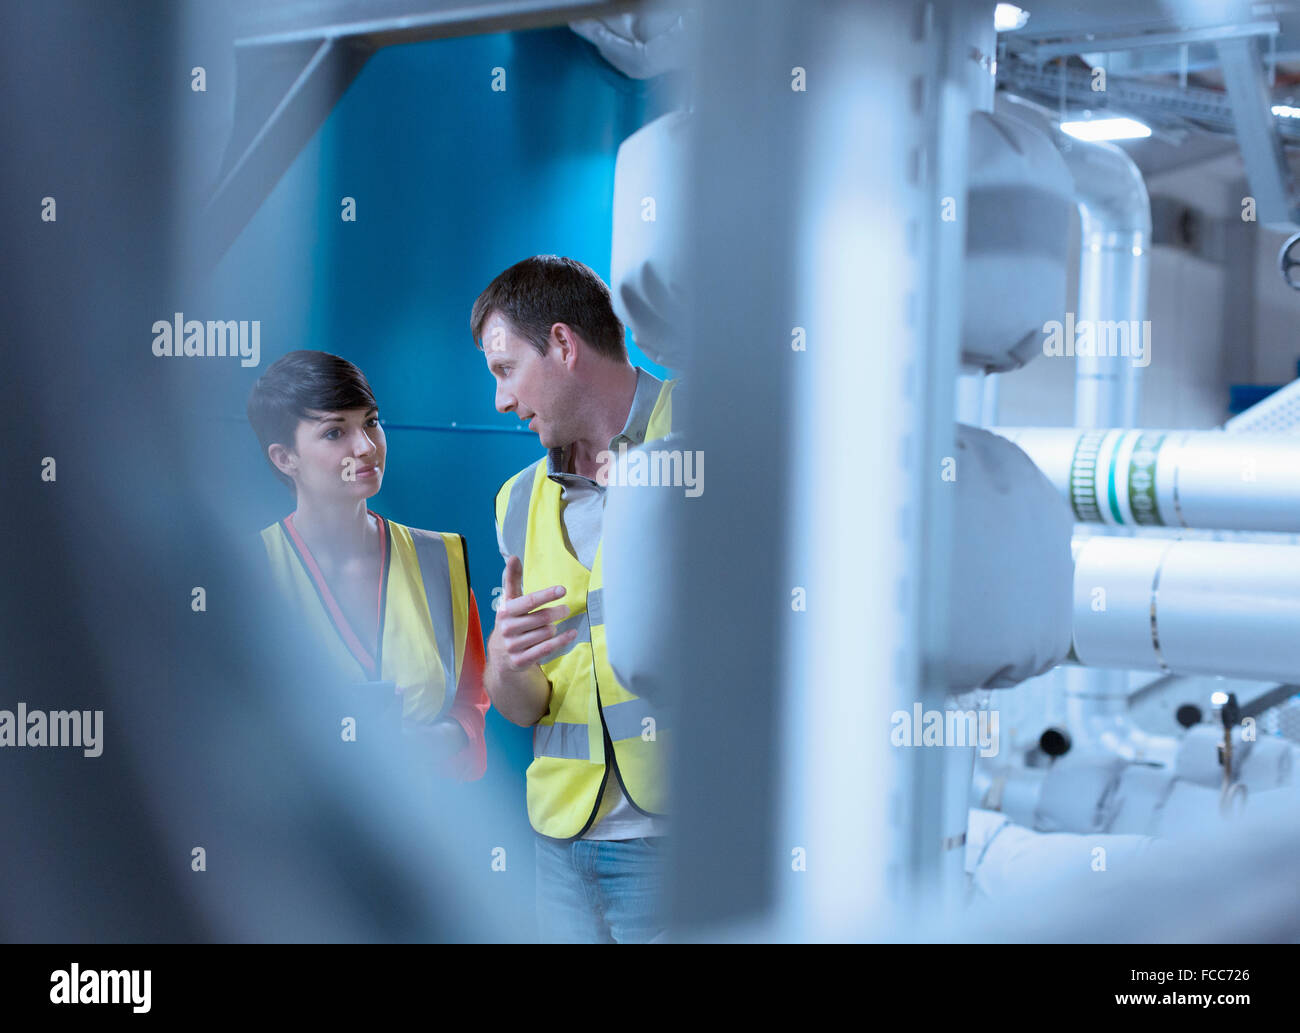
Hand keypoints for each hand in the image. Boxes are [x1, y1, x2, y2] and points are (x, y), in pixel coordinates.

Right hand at [489, 555, 578, 671]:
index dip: (547, 595)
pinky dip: (562, 640)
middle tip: (566, 609)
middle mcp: (507, 629)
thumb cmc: (509, 622)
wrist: (500, 656)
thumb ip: (512, 580)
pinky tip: (571, 633)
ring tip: (552, 625)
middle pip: (542, 618)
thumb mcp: (509, 602)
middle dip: (557, 612)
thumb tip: (513, 557)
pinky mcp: (521, 661)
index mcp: (504, 612)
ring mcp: (513, 646)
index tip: (562, 590)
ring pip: (546, 633)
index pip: (529, 601)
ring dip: (554, 628)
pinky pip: (548, 648)